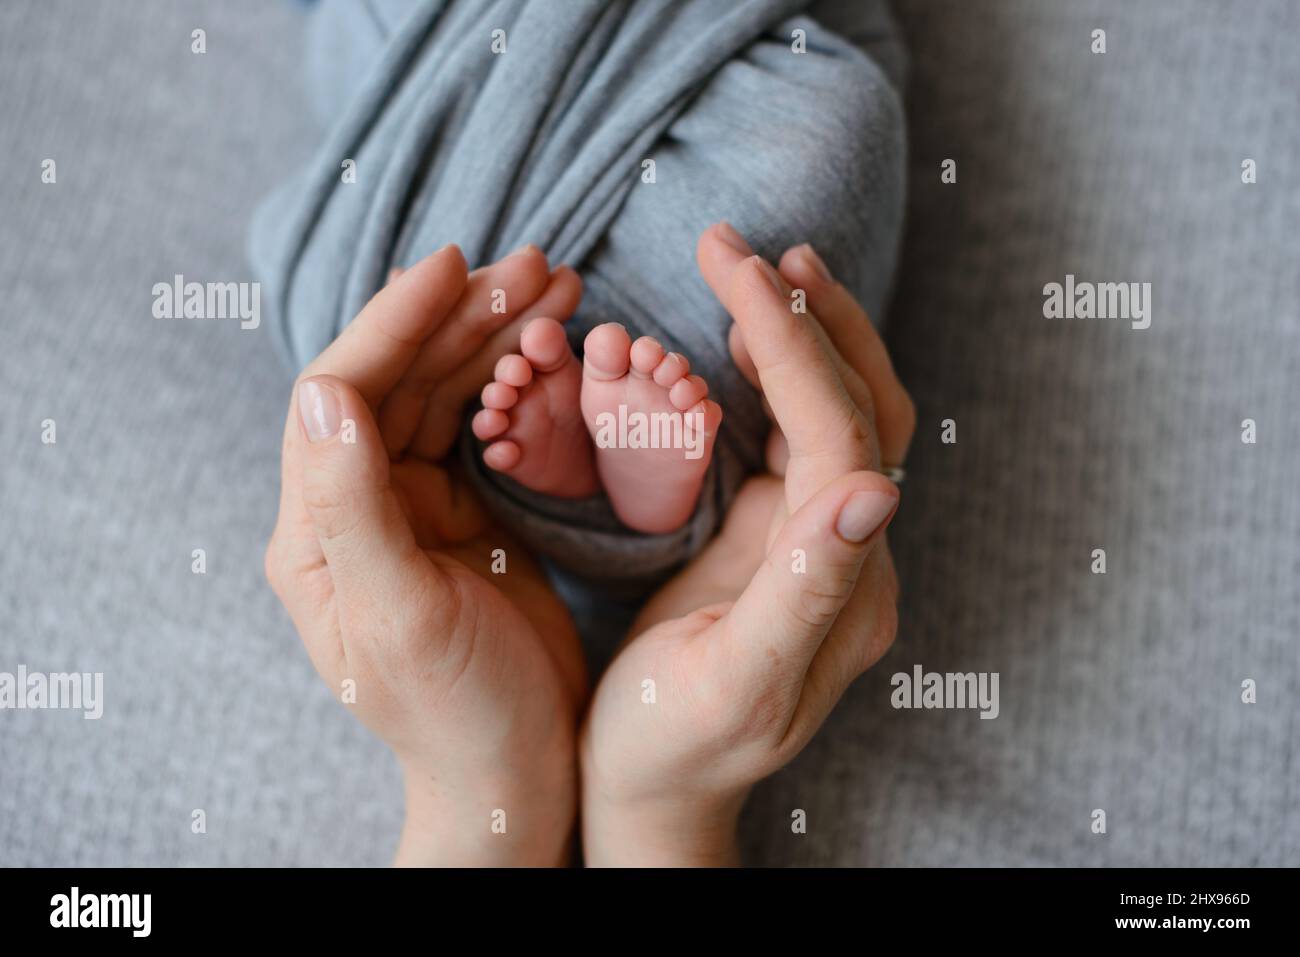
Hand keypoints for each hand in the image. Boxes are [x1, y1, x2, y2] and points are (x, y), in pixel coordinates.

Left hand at [264, 246, 587, 865]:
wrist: (518, 774)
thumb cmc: (456, 712)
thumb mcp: (401, 616)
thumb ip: (352, 507)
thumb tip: (322, 393)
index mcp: (316, 530)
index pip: (342, 394)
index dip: (392, 323)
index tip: (454, 267)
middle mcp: (354, 508)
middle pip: (398, 380)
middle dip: (460, 317)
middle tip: (533, 266)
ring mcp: (411, 510)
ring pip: (442, 395)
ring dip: (493, 337)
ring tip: (554, 284)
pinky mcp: (463, 517)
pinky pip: (482, 428)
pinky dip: (516, 383)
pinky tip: (551, 349)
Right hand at [579, 224, 915, 864]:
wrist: (653, 793)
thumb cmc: (669, 745)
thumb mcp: (732, 680)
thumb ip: (805, 590)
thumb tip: (877, 489)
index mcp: (841, 587)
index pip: (839, 432)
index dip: (793, 342)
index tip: (734, 265)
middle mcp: (851, 559)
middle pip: (866, 409)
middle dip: (812, 318)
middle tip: (747, 248)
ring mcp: (821, 549)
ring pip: (845, 416)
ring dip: (810, 337)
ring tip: (761, 273)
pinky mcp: (785, 545)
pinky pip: (802, 440)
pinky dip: (780, 378)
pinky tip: (746, 343)